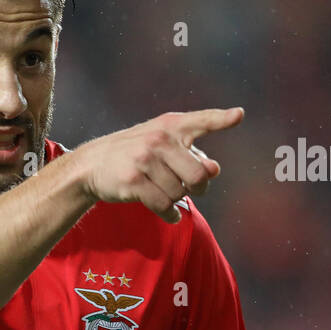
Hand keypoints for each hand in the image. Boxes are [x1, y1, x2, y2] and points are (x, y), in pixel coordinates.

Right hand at [72, 108, 243, 222]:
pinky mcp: (133, 182)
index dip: (222, 119)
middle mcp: (158, 139)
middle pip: (198, 175)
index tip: (238, 115)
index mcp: (170, 126)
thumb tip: (214, 170)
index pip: (202, 120)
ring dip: (176, 199)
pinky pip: (163, 205)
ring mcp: (144, 160)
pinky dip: (170, 214)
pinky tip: (169, 213)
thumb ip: (191, 154)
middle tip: (189, 189)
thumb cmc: (135, 154)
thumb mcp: (162, 144)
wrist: (92, 164)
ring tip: (165, 194)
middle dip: (198, 188)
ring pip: (179, 193)